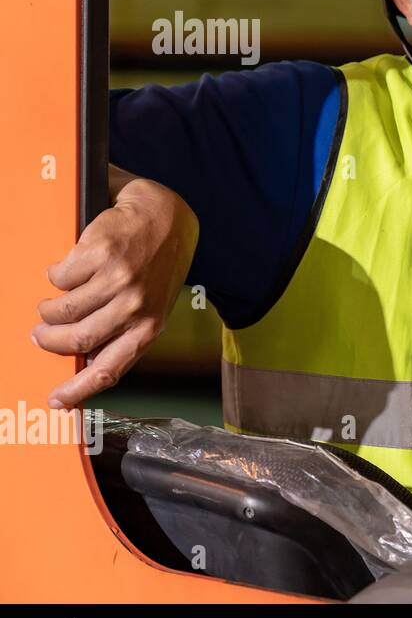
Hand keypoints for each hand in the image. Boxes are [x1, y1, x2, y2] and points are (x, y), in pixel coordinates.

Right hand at [34, 175, 198, 408]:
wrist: (165, 216)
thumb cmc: (156, 265)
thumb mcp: (151, 305)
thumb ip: (124, 330)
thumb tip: (83, 359)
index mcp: (149, 327)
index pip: (111, 369)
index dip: (79, 389)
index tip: (56, 401)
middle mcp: (136, 307)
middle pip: (77, 339)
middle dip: (49, 339)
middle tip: (40, 333)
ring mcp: (119, 280)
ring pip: (64, 309)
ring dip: (49, 308)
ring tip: (51, 303)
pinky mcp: (102, 254)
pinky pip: (61, 276)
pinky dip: (57, 274)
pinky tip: (70, 267)